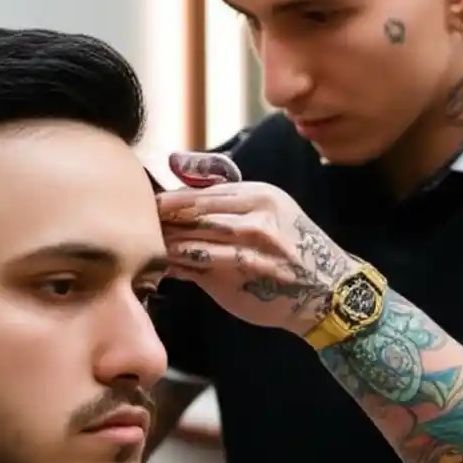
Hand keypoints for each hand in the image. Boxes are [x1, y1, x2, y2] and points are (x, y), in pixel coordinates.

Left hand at [158, 151, 355, 336]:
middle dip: (162, 218)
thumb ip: (227, 195)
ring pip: (194, 239)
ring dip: (166, 242)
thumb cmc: (291, 249)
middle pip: (195, 211)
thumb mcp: (269, 210)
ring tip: (143, 245)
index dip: (171, 199)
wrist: (328, 290)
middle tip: (134, 223)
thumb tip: (176, 172)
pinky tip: (162, 266)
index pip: (204, 192)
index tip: (146, 203)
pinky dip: (177, 265)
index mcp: (260, 195)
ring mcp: (251, 247)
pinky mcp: (243, 276)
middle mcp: (256, 217)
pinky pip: (200, 266)